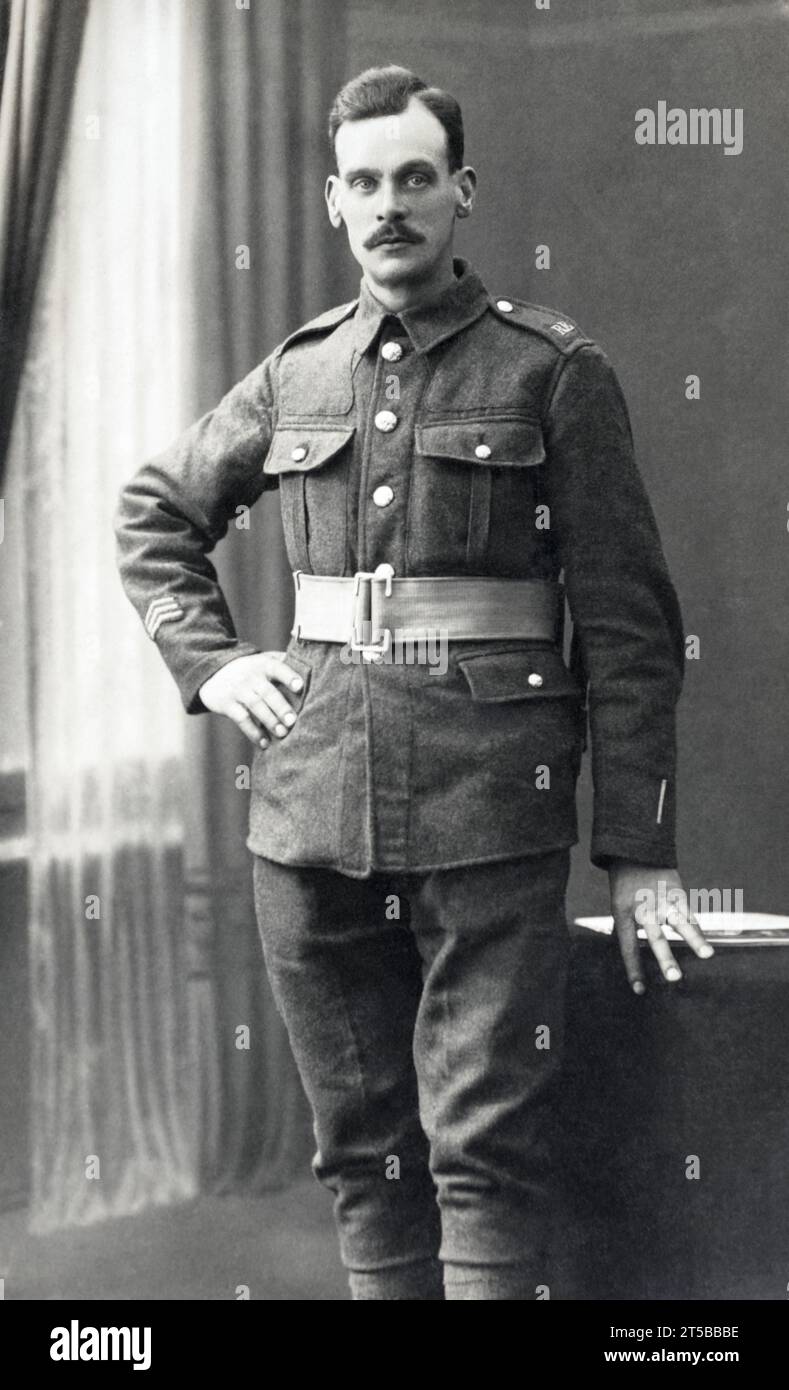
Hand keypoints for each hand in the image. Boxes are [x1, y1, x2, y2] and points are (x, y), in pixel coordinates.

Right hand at [198, 651, 304, 746]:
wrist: (213, 672)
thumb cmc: (249, 669)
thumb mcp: (263, 660)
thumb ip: (283, 662)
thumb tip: (312, 665)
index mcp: (263, 664)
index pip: (277, 668)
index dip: (288, 676)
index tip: (299, 686)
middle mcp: (250, 676)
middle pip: (267, 691)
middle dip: (280, 707)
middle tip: (292, 721)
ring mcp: (238, 690)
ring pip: (255, 706)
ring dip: (269, 721)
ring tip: (282, 733)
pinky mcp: (227, 704)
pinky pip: (242, 719)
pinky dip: (253, 732)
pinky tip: (264, 743)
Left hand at [608, 862, 714, 993]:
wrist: (633, 850)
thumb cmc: (625, 884)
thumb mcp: (619, 904)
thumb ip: (629, 926)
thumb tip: (636, 954)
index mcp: (622, 913)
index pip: (627, 946)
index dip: (633, 969)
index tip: (639, 991)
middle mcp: (643, 908)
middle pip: (655, 936)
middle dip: (665, 958)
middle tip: (674, 977)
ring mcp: (661, 899)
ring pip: (679, 922)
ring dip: (694, 940)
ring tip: (707, 955)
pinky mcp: (675, 891)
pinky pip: (688, 913)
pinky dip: (698, 929)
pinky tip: (707, 945)